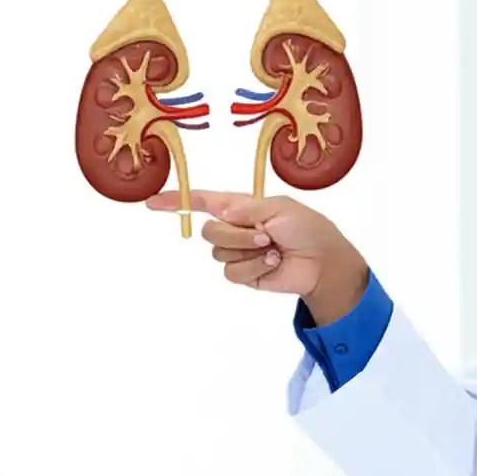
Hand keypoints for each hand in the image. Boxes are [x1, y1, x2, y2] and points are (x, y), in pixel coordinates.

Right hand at [145, 190, 369, 324]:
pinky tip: (273, 264)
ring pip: (219, 253)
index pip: (203, 202)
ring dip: (248, 251)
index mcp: (242, 207)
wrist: (324, 261)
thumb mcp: (280, 208)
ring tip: (274, 249)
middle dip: (236, 235)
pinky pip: (232, 272)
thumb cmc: (307, 228)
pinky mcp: (245, 274)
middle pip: (209, 231)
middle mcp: (236, 228)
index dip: (178, 201)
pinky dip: (254, 267)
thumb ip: (249, 209)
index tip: (152, 203)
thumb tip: (222, 214)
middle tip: (266, 236)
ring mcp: (239, 252)